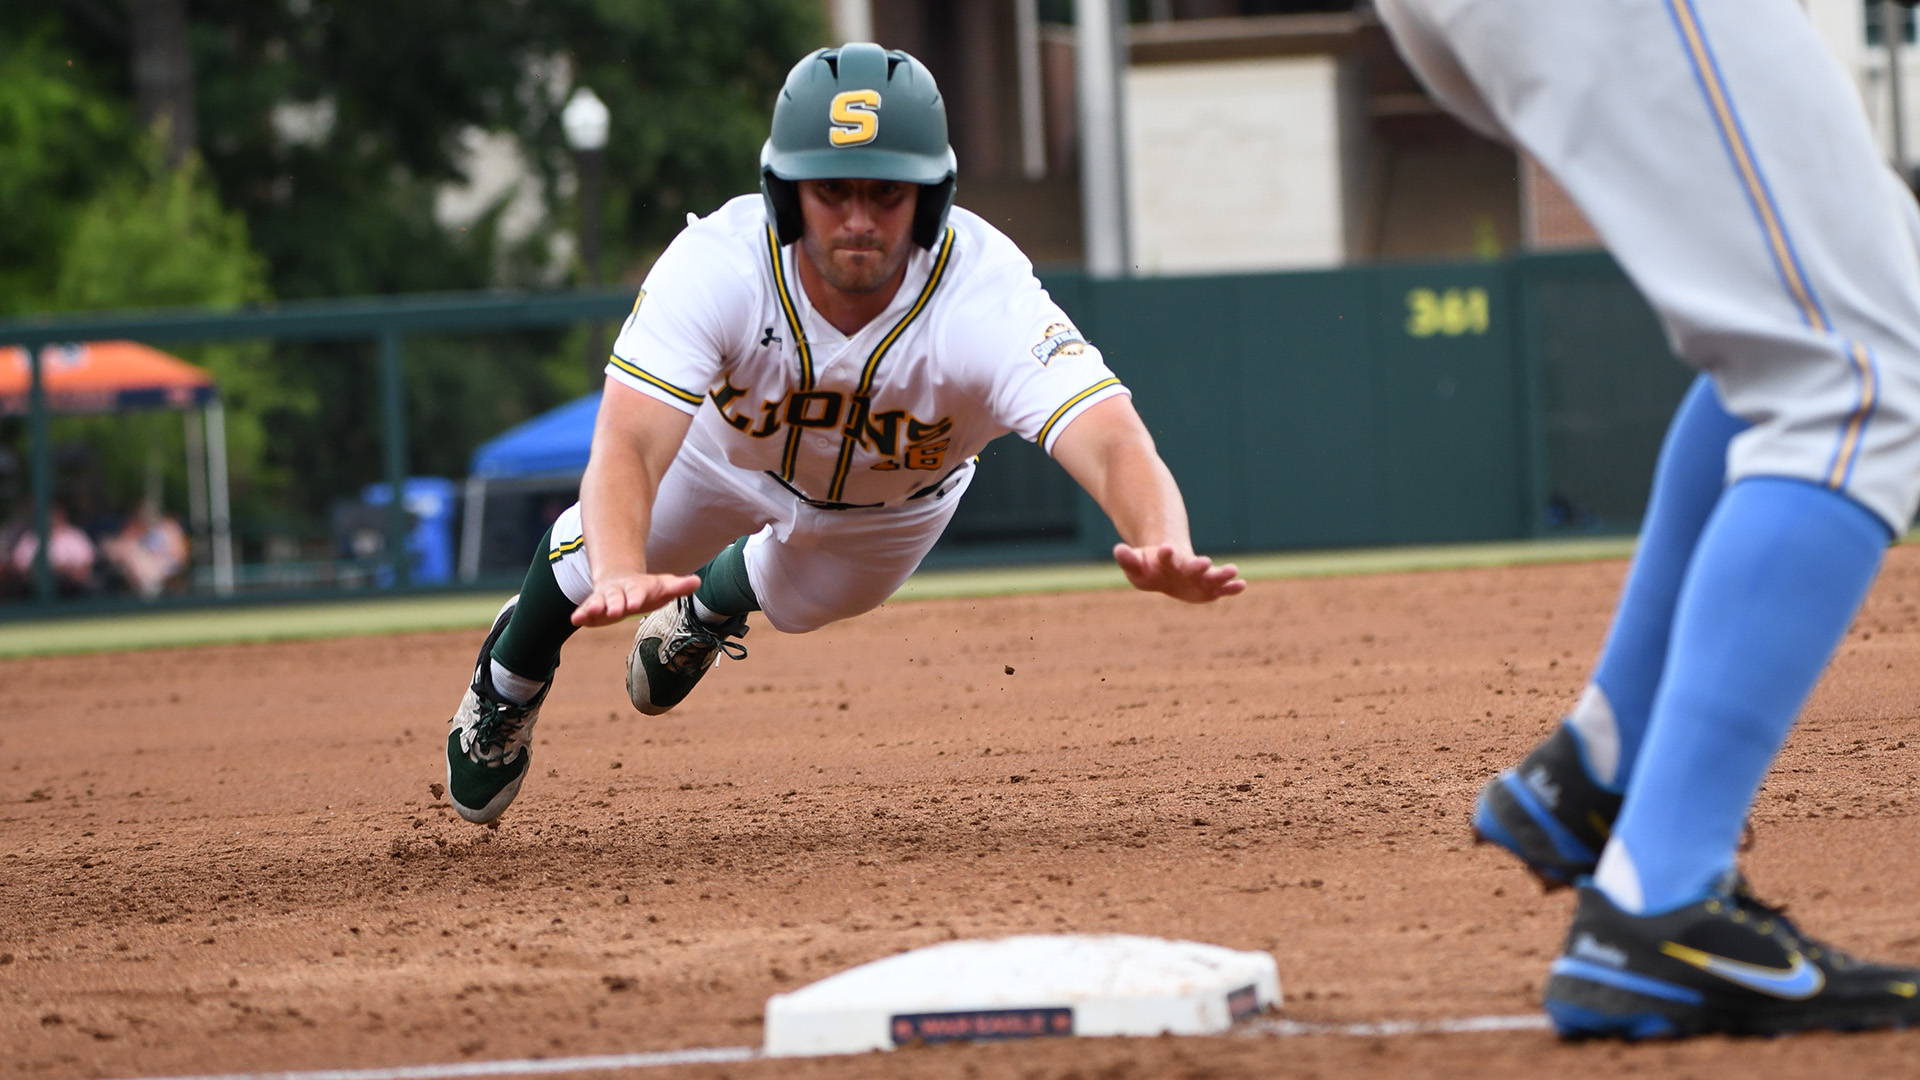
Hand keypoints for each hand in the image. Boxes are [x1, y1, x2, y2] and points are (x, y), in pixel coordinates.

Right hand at [570, 572, 700, 627]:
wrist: (621, 579)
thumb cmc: (646, 588)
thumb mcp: (663, 586)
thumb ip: (679, 586)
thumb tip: (697, 581)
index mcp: (637, 587)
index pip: (638, 592)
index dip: (637, 597)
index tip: (636, 603)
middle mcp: (619, 591)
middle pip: (617, 597)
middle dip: (616, 603)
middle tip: (616, 611)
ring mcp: (604, 598)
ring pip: (599, 601)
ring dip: (595, 607)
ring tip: (588, 613)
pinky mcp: (593, 607)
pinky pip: (586, 609)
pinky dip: (581, 614)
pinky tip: (575, 620)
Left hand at [1112, 543, 1245, 602]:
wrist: (1166, 567)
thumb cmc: (1149, 568)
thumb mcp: (1134, 566)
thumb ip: (1128, 559)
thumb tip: (1118, 549)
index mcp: (1167, 561)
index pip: (1166, 557)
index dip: (1165, 554)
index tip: (1165, 548)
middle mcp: (1186, 567)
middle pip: (1193, 566)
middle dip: (1198, 566)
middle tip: (1206, 561)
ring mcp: (1199, 577)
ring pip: (1212, 576)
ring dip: (1221, 574)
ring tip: (1234, 569)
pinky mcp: (1209, 588)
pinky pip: (1222, 589)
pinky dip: (1231, 587)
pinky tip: (1242, 585)